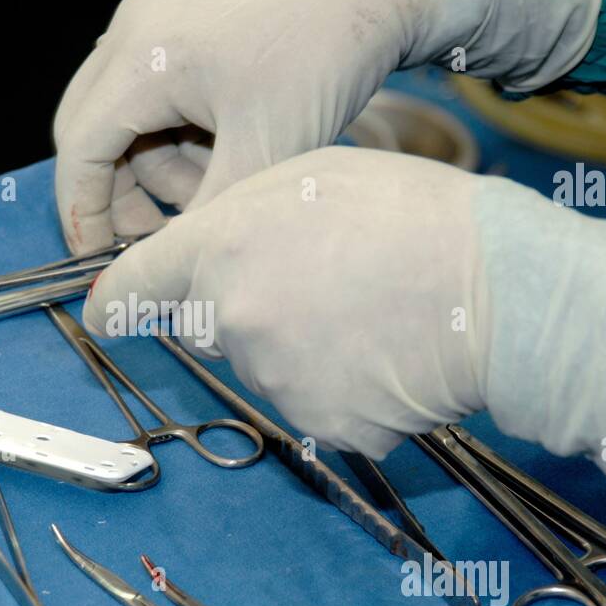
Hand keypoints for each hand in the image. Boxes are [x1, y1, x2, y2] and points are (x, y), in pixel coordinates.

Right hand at [53, 0, 602, 252]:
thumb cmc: (328, 56)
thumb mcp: (266, 155)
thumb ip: (206, 217)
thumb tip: (164, 270)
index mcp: (144, 56)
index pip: (80, 149)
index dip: (83, 212)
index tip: (99, 257)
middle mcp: (134, 23)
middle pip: (89, 128)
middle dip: (118, 188)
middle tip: (156, 231)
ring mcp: (154, 10)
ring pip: (122, 110)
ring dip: (158, 159)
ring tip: (219, 179)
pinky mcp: (178, 10)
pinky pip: (150, 82)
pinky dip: (174, 126)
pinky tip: (224, 143)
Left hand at [83, 147, 605, 520]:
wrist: (498, 287)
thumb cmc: (411, 212)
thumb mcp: (308, 177)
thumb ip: (233, 220)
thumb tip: (196, 265)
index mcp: (218, 249)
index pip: (126, 292)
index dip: (115, 302)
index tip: (106, 315)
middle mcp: (230, 321)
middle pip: (207, 328)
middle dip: (238, 310)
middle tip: (312, 280)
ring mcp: (275, 382)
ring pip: (263, 368)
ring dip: (293, 348)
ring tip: (363, 311)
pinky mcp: (323, 427)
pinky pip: (313, 408)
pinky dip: (338, 389)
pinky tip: (382, 354)